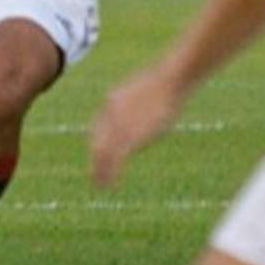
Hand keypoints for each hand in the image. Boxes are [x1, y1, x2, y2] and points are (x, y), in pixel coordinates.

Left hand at [89, 66, 185, 188]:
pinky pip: (113, 158)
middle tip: (95, 176)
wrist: (169, 80)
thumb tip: (149, 114)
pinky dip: (108, 172)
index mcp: (113, 101)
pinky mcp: (129, 135)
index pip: (99, 127)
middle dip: (96, 159)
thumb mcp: (148, 93)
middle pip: (97, 140)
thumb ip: (141, 105)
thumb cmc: (166, 84)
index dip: (98, 143)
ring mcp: (118, 124)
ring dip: (100, 170)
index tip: (98, 155)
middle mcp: (110, 113)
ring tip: (99, 185)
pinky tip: (107, 184)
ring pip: (102, 152)